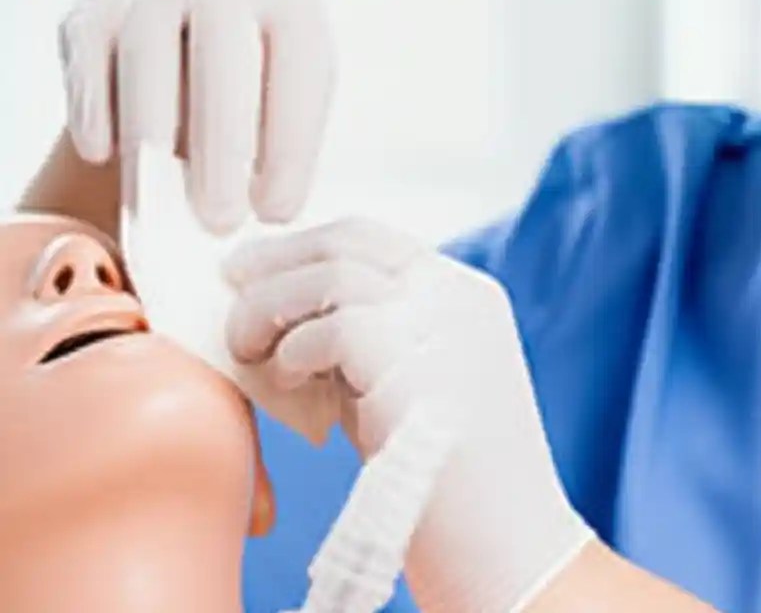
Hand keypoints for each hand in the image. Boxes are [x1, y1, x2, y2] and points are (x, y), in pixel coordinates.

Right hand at [58, 0, 334, 232]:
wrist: (191, 24)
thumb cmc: (259, 77)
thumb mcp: (293, 95)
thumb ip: (285, 142)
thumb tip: (268, 208)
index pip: (298, 67)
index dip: (289, 145)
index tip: (277, 211)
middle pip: (221, 56)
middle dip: (221, 146)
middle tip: (220, 220)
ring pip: (147, 58)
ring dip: (152, 140)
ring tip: (160, 206)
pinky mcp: (92, 12)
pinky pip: (90, 64)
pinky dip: (95, 114)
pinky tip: (107, 157)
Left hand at [223, 218, 594, 611]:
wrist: (507, 544)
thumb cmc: (452, 483)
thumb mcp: (410, 388)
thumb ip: (366, 345)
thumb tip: (287, 319)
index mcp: (467, 298)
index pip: (375, 241)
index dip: (306, 247)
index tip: (255, 269)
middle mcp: (460, 298)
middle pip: (351, 240)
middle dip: (277, 259)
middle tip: (229, 284)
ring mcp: (444, 324)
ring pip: (333, 274)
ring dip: (273, 306)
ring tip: (249, 348)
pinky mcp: (418, 363)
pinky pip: (331, 330)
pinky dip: (294, 354)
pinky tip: (289, 385)